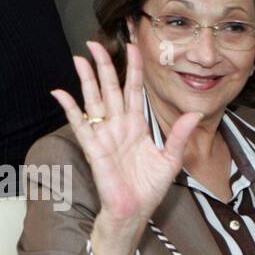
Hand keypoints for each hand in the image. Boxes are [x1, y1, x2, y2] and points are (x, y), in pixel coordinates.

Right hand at [51, 41, 199, 238]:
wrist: (134, 211)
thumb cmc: (149, 189)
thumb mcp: (171, 159)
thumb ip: (180, 135)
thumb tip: (195, 113)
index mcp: (137, 125)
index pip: (134, 89)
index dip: (133, 68)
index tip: (132, 45)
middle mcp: (119, 126)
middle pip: (110, 88)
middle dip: (103, 65)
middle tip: (94, 42)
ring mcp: (104, 135)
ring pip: (93, 100)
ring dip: (86, 79)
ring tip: (79, 58)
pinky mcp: (94, 148)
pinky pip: (79, 124)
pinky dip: (69, 108)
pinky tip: (60, 93)